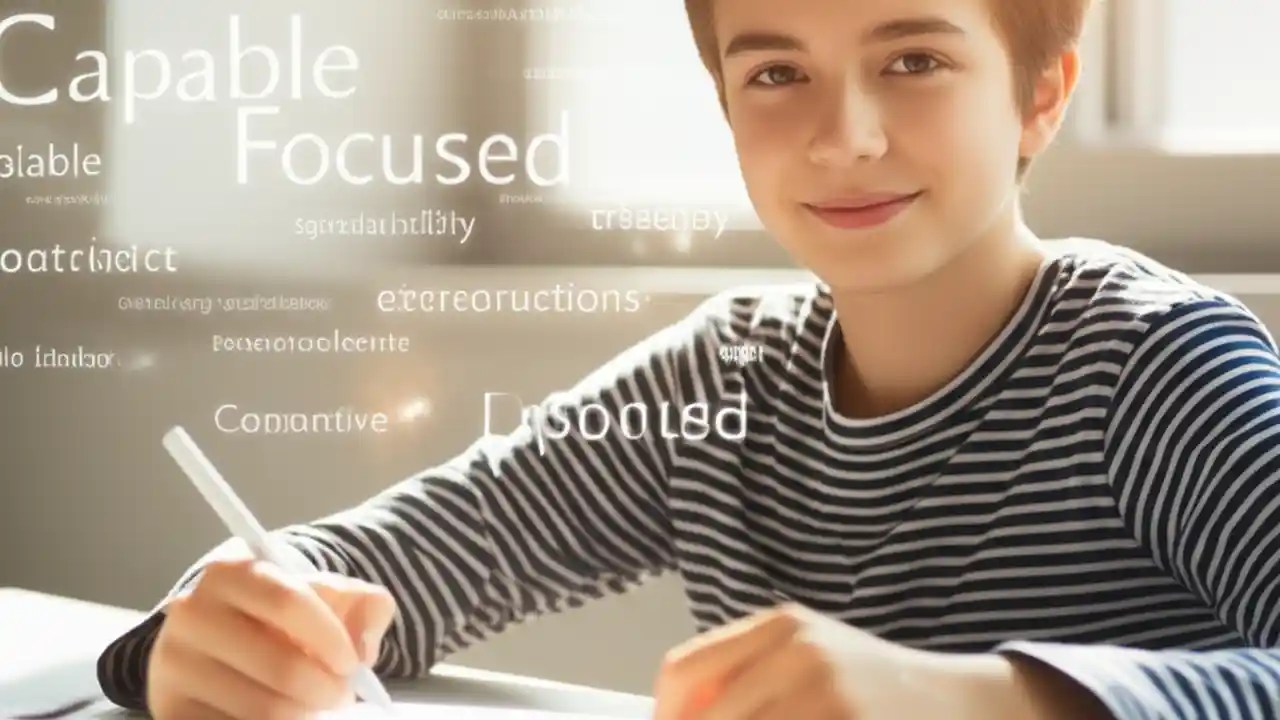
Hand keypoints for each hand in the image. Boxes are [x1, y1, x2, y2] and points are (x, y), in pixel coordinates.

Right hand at [146, 538, 396, 719]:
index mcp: (231, 571)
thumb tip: (363, 650)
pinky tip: (282, 717)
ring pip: (264, 711)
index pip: (289, 602)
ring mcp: (172, 666)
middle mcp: (191, 613)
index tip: (352, 663)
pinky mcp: (169, 711)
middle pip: (282, 668)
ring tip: (312, 705)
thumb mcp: (329, 593)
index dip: (331, 639)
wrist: (221, 634)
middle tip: (341, 696)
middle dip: (328, 690)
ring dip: (304, 716)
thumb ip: (366, 606)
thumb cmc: (285, 612)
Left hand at [652, 603, 1111, 719]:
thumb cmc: (872, 689)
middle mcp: (801, 652)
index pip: (682, 672)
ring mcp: (830, 697)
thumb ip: (742, 680)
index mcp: (781, 626)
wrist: (966, 703)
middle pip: (708, 718)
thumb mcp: (805, 661)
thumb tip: (675, 715)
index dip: (667, 715)